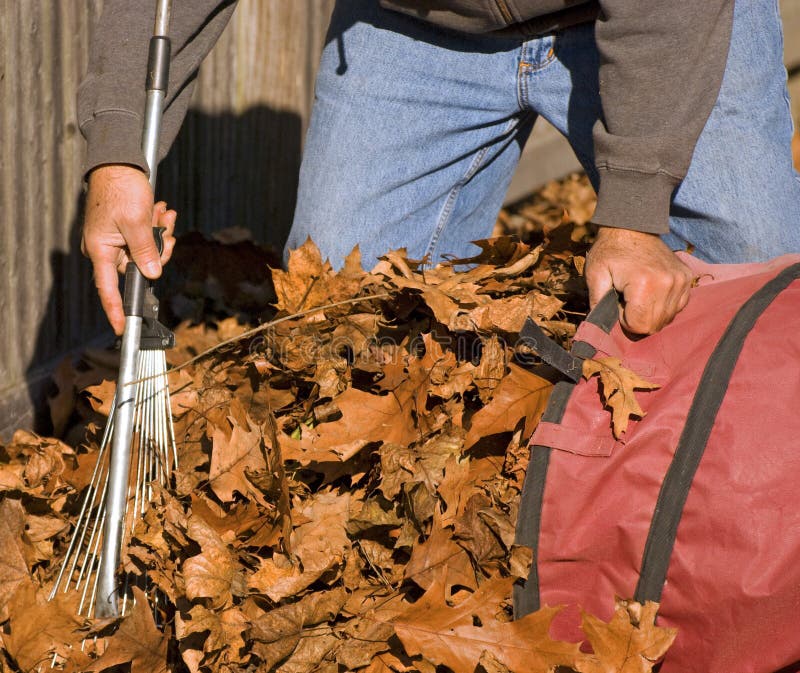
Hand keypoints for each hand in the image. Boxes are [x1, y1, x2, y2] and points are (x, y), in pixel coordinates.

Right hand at [82, 165, 176, 333]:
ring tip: (165, 215)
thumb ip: (145, 251)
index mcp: (101, 250)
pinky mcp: (126, 233)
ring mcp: (116, 242)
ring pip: (147, 253)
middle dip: (159, 252)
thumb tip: (152, 274)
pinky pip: (146, 240)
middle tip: (167, 232)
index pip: (109, 289)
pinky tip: (162, 213)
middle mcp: (106, 249)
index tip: (124, 329)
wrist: (119, 162)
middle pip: (139, 269)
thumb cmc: (121, 189)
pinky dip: (157, 229)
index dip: (116, 310)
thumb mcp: (137, 222)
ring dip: (161, 237)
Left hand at [585, 227, 691, 334]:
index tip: (618, 303)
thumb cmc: (610, 251)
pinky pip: (677, 307)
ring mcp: (681, 281)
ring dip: (650, 313)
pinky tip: (651, 292)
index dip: (624, 320)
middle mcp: (668, 284)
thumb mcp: (595, 274)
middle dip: (637, 319)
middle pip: (654, 326)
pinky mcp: (687, 279)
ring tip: (638, 294)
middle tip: (627, 299)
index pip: (639, 326)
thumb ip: (597, 303)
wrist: (633, 226)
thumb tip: (599, 327)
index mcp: (644, 285)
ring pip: (666, 319)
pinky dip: (662, 306)